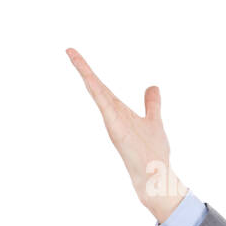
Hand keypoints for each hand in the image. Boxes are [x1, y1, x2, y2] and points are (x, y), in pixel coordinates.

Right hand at [66, 48, 187, 222]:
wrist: (155, 176)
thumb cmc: (153, 152)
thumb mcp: (154, 121)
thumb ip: (151, 104)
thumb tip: (153, 86)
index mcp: (120, 111)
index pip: (102, 87)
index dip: (90, 71)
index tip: (75, 54)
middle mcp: (114, 115)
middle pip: (97, 87)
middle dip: (84, 68)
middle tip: (69, 49)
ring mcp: (114, 123)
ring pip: (98, 94)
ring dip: (87, 75)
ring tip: (74, 56)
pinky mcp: (117, 131)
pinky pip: (106, 109)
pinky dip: (98, 95)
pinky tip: (90, 81)